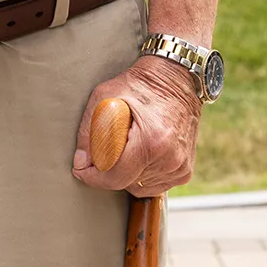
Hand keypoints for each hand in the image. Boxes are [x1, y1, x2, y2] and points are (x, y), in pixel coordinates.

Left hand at [71, 55, 202, 197]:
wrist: (175, 79)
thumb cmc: (140, 85)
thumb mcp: (105, 96)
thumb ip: (89, 132)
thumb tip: (81, 162)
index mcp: (152, 142)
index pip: (116, 178)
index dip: (94, 178)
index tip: (82, 170)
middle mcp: (170, 158)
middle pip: (126, 184)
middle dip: (110, 172)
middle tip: (105, 149)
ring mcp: (180, 166)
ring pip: (140, 187)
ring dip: (127, 174)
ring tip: (127, 146)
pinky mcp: (185, 170)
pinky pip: (156, 185)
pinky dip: (143, 174)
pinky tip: (141, 152)